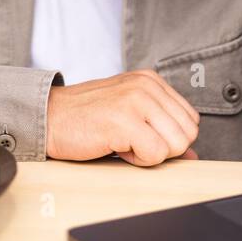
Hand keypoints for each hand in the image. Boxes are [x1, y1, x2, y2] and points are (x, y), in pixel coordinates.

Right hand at [46, 70, 199, 166]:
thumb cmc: (85, 118)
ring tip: (122, 142)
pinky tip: (115, 147)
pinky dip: (137, 160)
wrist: (47, 118)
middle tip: (130, 141)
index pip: (190, 120)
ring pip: (177, 145)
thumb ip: (162, 130)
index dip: (168, 138)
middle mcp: (147, 85)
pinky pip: (156, 155)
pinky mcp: (124, 120)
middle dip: (163, 148)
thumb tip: (194, 156)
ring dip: (150, 154)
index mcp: (151, 80)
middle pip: (188, 134)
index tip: (139, 135)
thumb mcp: (130, 116)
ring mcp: (136, 100)